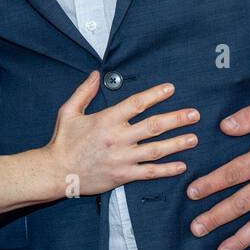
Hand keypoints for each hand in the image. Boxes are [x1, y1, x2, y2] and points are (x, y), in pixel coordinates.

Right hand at [42, 71, 198, 197]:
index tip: (170, 89)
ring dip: (178, 143)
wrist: (55, 172)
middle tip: (194, 114)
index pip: (137, 104)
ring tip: (194, 138)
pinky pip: (149, 172)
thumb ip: (84, 91)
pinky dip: (167, 170)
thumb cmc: (62, 141)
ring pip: (156, 150)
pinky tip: (182, 166)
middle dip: (177, 119)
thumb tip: (95, 73)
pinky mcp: (122, 176)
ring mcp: (122, 158)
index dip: (155, 95)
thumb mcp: (69, 111)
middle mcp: (118, 138)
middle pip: (154, 126)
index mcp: (107, 120)